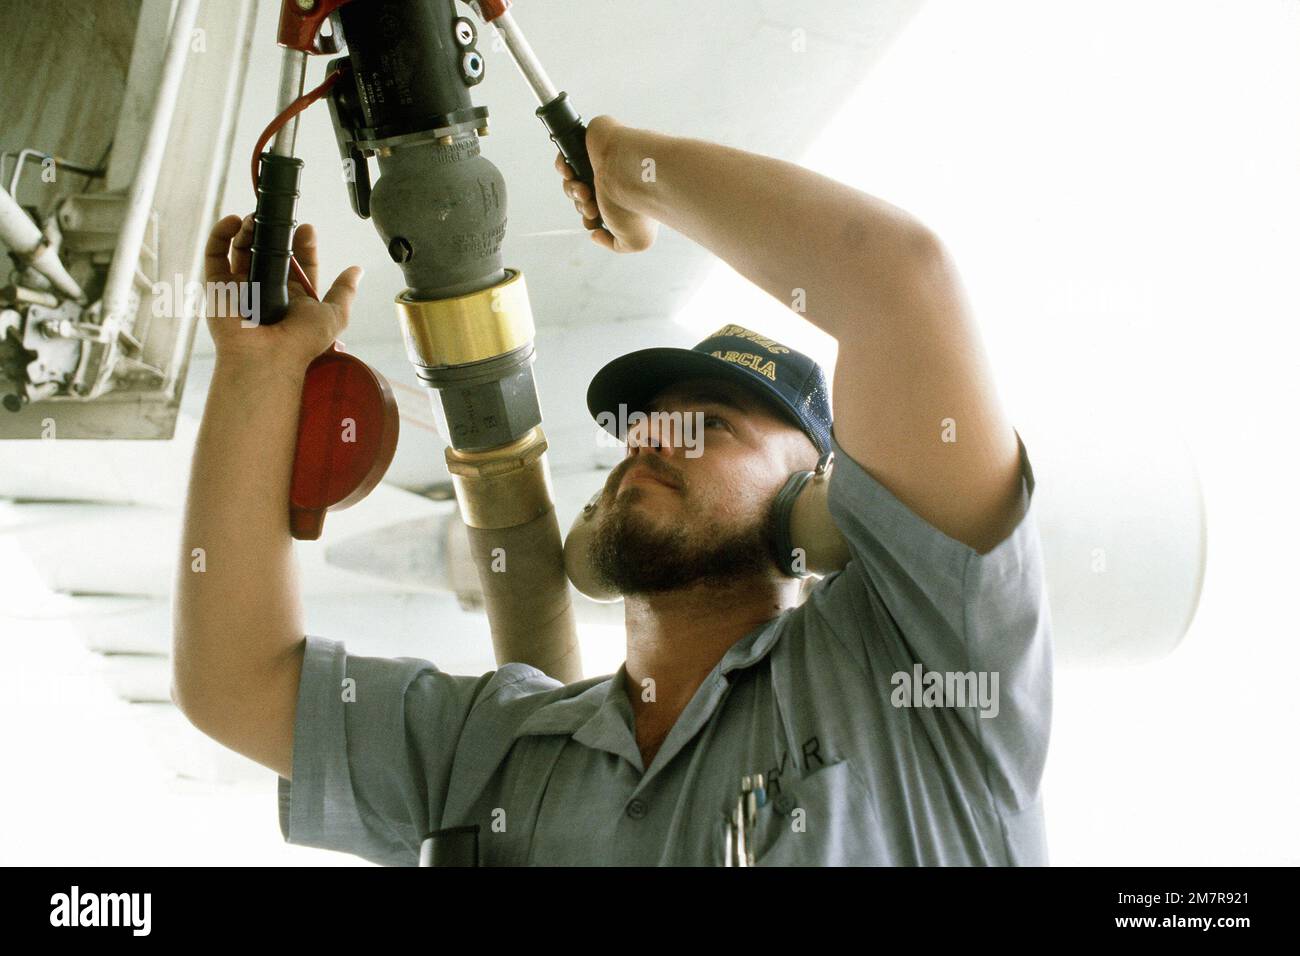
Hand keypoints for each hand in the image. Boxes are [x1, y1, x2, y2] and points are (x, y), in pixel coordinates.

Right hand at [203, 214, 362, 369]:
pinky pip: (214, 256)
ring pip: (241, 250)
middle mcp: (266, 291)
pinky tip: (233, 222)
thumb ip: (344, 291)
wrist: (268, 356)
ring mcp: (241, 288)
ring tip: (257, 218)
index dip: (303, 245)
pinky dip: (220, 236)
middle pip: (268, 253)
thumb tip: (357, 270)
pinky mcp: (217, 287)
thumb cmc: (302, 342)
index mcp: (293, 297)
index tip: (306, 228)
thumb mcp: (334, 314)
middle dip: (274, 232)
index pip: (298, 264)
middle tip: (279, 219)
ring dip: (249, 230)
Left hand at [556, 115, 658, 253]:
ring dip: (573, 191)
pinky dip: (562, 167)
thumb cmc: (638, 206)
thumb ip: (615, 244)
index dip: (590, 219)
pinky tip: (569, 173)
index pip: (599, 212)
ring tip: (585, 191)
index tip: (594, 219)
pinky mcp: (590, 144)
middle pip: (584, 198)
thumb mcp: (636, 241)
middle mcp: (614, 182)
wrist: (635, 173)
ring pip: (573, 181)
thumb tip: (595, 234)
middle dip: (582, 206)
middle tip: (591, 206)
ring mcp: (602, 164)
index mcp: (625, 201)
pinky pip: (566, 157)